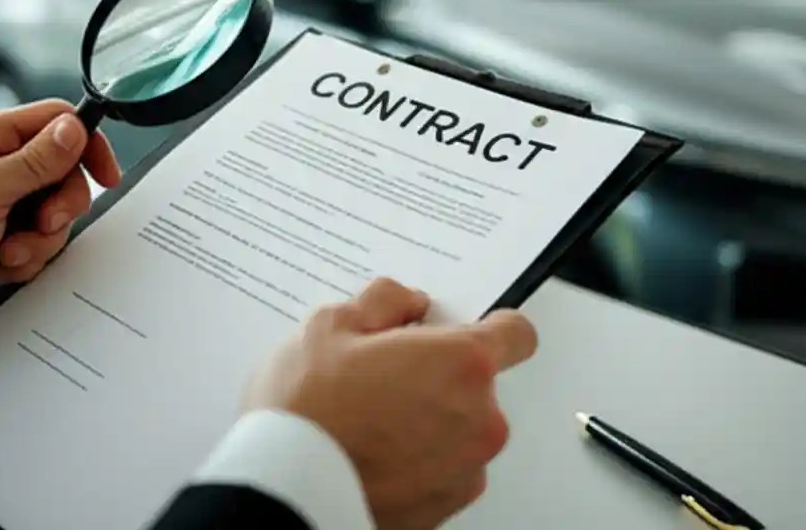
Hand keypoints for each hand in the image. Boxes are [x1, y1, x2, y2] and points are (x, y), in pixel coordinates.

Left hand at [0, 100, 121, 367]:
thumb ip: (35, 161)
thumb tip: (73, 129)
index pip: (55, 123)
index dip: (86, 145)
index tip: (105, 175)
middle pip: (64, 175)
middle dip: (60, 206)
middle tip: (41, 222)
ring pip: (54, 218)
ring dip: (37, 242)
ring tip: (4, 253)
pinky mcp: (0, 244)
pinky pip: (38, 249)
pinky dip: (23, 263)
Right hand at [243, 278, 537, 528]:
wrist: (288, 490)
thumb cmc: (309, 410)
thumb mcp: (331, 326)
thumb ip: (384, 300)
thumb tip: (408, 303)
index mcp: (462, 363)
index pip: (516, 334)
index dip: (489, 328)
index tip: (458, 334)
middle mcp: (480, 417)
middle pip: (477, 384)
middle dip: (438, 377)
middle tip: (381, 378)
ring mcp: (467, 468)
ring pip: (460, 429)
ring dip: (429, 422)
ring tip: (368, 422)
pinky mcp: (448, 505)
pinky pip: (444, 470)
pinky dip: (418, 462)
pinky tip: (373, 455)